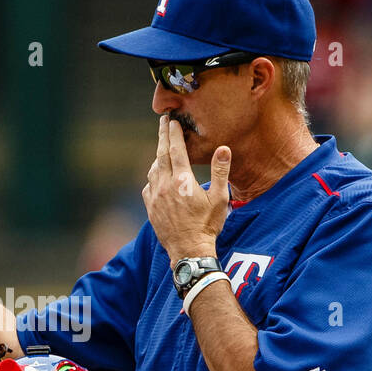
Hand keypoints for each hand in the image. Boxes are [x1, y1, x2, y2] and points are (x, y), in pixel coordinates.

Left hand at [142, 116, 231, 263]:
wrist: (189, 250)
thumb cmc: (207, 225)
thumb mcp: (219, 198)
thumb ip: (220, 171)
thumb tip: (223, 148)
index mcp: (182, 181)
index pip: (176, 149)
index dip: (173, 133)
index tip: (171, 120)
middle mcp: (164, 186)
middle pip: (161, 154)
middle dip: (162, 136)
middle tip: (162, 122)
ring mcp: (155, 197)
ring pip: (153, 169)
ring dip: (157, 156)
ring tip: (162, 148)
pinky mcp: (150, 208)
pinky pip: (148, 186)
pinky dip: (153, 176)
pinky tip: (157, 175)